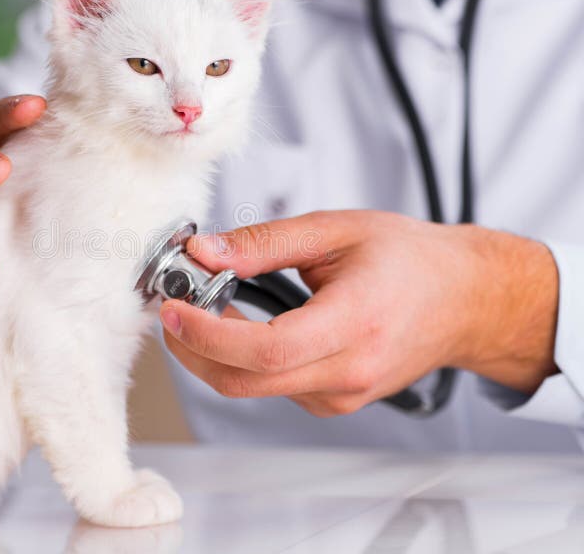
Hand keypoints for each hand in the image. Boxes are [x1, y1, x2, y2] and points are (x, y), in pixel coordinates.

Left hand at [160, 211, 558, 416]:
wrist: (463, 300)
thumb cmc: (410, 260)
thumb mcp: (335, 231)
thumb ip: (263, 244)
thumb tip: (204, 252)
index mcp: (355, 322)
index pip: (266, 349)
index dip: (208, 334)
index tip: (173, 309)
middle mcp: (350, 371)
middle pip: (246, 382)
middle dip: (193, 350)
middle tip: (171, 313)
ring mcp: (343, 396)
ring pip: (254, 389)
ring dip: (215, 355)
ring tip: (204, 310)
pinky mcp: (336, 403)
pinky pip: (274, 389)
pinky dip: (245, 363)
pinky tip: (244, 330)